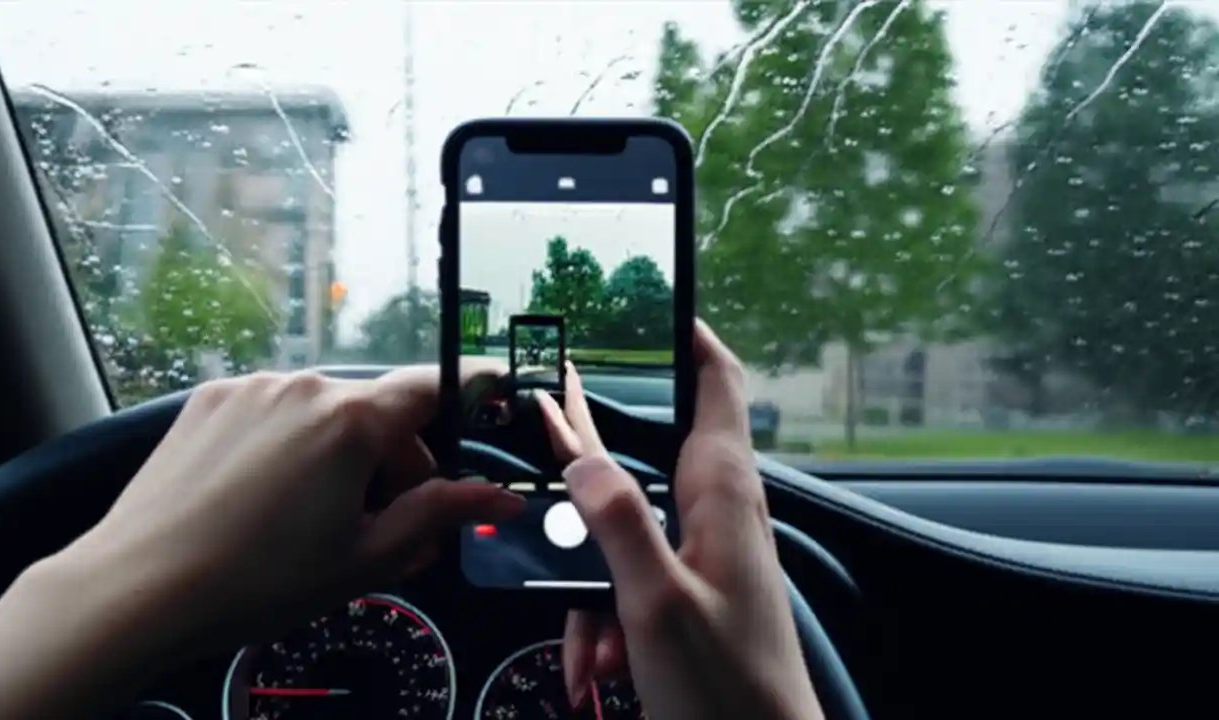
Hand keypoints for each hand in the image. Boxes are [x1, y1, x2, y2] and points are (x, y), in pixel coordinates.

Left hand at [72, 364, 524, 645]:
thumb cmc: (259, 581)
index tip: (494, 395)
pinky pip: (274, 411)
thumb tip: (498, 498)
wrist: (138, 587)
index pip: (434, 387)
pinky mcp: (209, 401)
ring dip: (340, 452)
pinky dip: (289, 444)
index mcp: (352, 421)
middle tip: (387, 522)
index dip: (471, 393)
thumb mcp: (366, 558)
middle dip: (396, 460)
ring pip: (324, 413)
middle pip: (377, 411)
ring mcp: (251, 389)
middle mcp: (303, 386)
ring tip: (315, 517)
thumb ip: (440, 515)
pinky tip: (267, 496)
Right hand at [539, 321, 823, 719]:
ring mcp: (707, 555)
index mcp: (723, 493)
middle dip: (593, 485)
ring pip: (628, 534)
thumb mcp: (657, 604)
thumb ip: (617, 523)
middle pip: (649, 457)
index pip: (718, 385)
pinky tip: (601, 665)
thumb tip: (581, 456)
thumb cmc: (729, 691)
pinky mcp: (693, 594)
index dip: (691, 337)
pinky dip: (609, 620)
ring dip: (596, 586)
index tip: (653, 303)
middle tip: (550, 467)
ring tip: (595, 650)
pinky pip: (634, 583)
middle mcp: (720, 512)